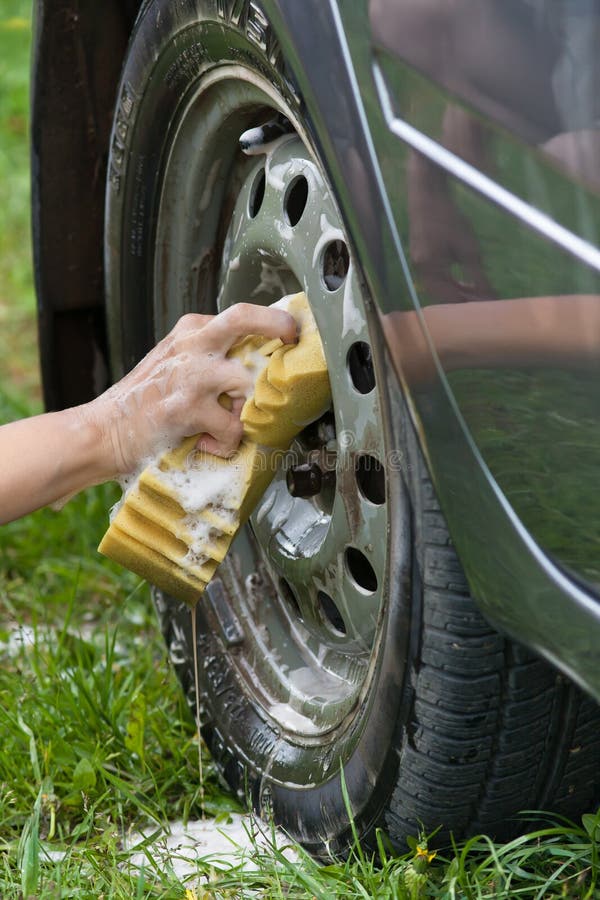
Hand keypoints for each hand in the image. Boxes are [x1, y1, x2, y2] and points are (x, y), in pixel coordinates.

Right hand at [85, 303, 296, 474]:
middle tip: (295, 345)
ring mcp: (192, 374)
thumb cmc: (145, 401)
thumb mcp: (176, 361)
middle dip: (280, 326)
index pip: (242, 315)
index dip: (274, 323)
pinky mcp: (189, 408)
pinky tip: (208, 443)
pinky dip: (227, 443)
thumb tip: (261, 359)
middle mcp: (192, 344)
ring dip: (250, 409)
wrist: (103, 432)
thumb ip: (210, 353)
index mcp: (191, 329)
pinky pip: (233, 428)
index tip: (292, 334)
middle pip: (246, 318)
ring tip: (232, 423)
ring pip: (249, 382)